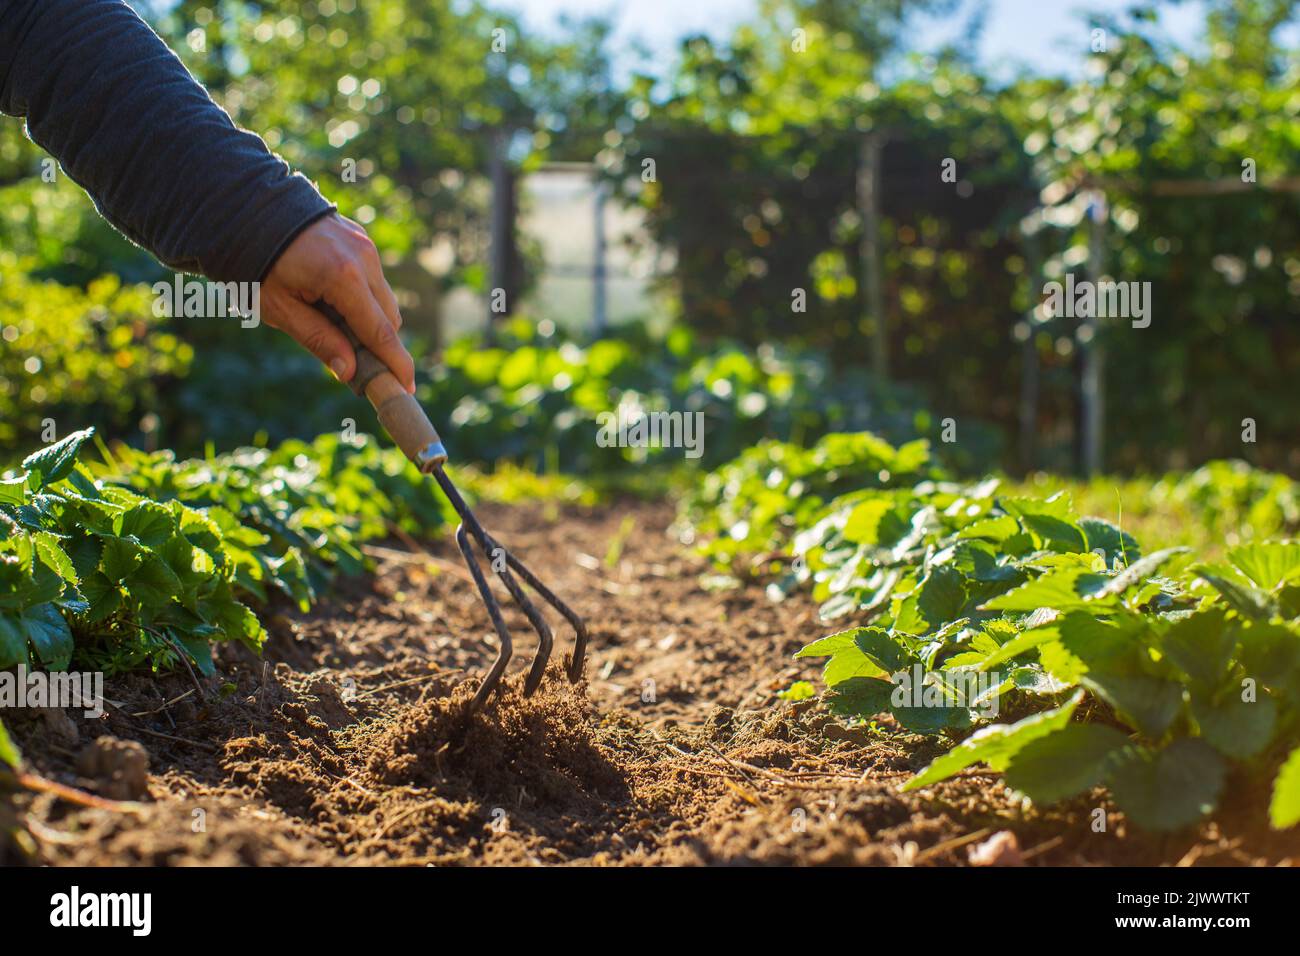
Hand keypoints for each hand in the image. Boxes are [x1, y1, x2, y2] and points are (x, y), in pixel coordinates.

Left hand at [261, 213, 415, 392]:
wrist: (246, 206)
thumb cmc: (256, 262)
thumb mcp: (279, 309)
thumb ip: (318, 339)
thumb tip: (349, 371)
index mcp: (344, 278)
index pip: (380, 332)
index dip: (395, 364)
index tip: (407, 388)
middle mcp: (364, 259)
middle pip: (389, 318)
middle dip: (381, 345)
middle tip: (360, 366)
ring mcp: (365, 246)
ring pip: (383, 299)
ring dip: (370, 320)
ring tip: (335, 327)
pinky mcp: (361, 239)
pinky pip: (373, 279)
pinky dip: (362, 298)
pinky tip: (332, 301)